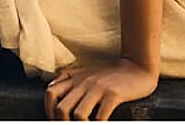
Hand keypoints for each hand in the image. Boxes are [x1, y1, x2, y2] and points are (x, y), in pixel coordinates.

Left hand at [44, 59, 158, 119]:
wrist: (136, 66)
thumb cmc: (110, 73)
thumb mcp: (85, 71)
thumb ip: (68, 77)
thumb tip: (50, 86)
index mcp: (74, 78)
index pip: (50, 93)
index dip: (48, 109)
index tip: (54, 119)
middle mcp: (83, 82)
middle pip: (61, 108)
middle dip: (62, 123)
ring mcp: (98, 88)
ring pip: (78, 114)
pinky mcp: (113, 95)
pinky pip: (100, 116)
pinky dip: (98, 124)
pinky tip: (100, 124)